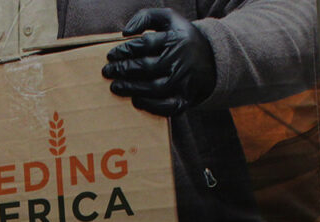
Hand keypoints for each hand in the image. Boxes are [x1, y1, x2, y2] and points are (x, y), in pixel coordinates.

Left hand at [102, 8, 217, 116]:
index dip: (125, 50)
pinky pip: (167, 107)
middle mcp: (181, 60)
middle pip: (147, 67)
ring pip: (154, 88)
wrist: (212, 60)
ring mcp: (184, 82)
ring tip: (115, 86)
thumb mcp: (169, 19)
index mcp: (176, 39)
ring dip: (131, 88)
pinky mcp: (185, 99)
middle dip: (123, 70)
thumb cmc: (181, 39)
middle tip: (108, 72)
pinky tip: (135, 100)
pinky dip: (149, 106)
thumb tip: (125, 31)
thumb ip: (146, 16)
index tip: (111, 55)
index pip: (145, 44)